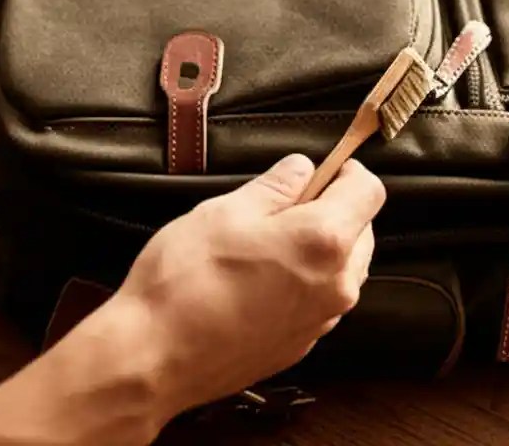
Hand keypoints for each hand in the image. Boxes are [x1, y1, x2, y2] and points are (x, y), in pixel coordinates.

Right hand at [0, 155, 384, 445]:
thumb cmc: (168, 282)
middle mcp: (333, 284)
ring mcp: (316, 321)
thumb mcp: (217, 210)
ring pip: (332, 261)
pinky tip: (235, 274)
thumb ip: (270, 185)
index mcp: (321, 242)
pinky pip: (307, 296)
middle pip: (355, 223)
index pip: (369, 184)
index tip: (340, 145)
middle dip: (320, 202)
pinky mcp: (292, 345)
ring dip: (302, 240)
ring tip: (239, 235)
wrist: (139, 363)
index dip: (348, 160)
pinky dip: (286, 277)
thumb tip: (299, 167)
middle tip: (265, 193)